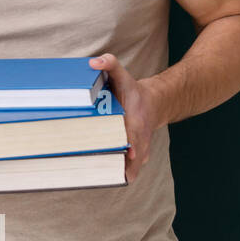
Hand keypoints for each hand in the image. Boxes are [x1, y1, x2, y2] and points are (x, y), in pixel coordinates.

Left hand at [89, 53, 163, 182]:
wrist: (152, 104)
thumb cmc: (133, 92)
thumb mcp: (122, 76)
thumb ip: (110, 65)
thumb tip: (93, 62)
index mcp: (137, 123)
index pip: (136, 137)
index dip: (134, 147)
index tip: (130, 153)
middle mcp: (139, 141)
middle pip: (130, 159)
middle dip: (115, 166)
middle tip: (93, 171)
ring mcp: (137, 152)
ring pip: (126, 168)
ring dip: (110, 174)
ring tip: (87, 177)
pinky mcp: (131, 158)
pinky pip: (121, 169)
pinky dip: (110, 174)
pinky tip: (90, 178)